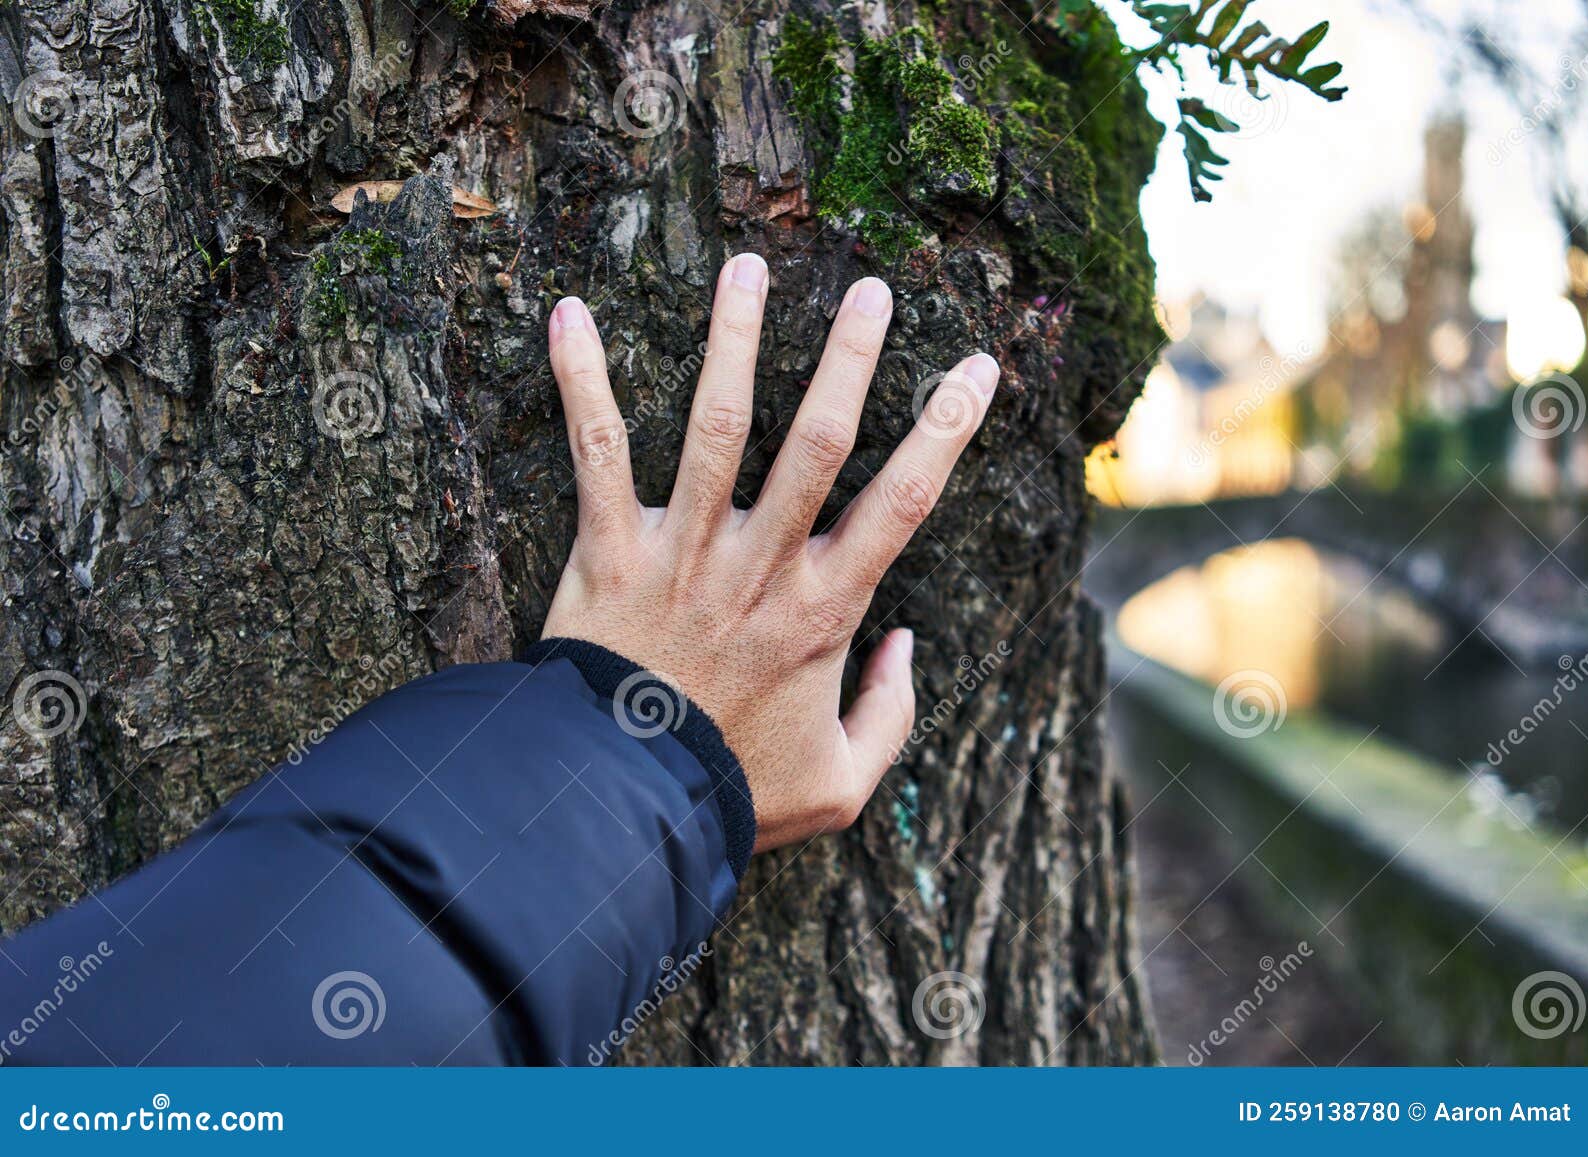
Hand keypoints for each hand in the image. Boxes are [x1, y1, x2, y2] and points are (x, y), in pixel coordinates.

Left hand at [541, 253, 996, 852]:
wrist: (621, 808)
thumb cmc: (734, 793)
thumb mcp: (843, 784)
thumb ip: (892, 714)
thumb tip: (908, 644)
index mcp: (823, 610)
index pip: (902, 502)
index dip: (947, 430)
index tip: (978, 367)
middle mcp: (760, 564)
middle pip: (817, 442)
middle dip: (851, 360)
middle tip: (874, 289)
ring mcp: (683, 551)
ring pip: (716, 425)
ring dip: (733, 340)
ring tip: (747, 265)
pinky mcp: (609, 551)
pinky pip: (596, 454)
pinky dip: (581, 382)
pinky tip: (569, 313)